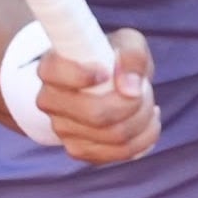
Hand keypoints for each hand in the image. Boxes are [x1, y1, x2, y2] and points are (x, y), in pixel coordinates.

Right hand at [36, 28, 160, 163]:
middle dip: (133, 103)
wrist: (105, 82)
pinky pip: (119, 154)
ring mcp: (61, 130)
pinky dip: (144, 138)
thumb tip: (130, 89)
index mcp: (52, 67)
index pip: (57, 73)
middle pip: (96, 114)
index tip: (106, 71)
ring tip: (147, 102)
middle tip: (143, 89)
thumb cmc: (114, 58)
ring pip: (114, 136)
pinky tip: (147, 120)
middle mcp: (49, 101)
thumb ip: (132, 55)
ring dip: (143, 119)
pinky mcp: (79, 150)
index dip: (82, 74)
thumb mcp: (127, 43)